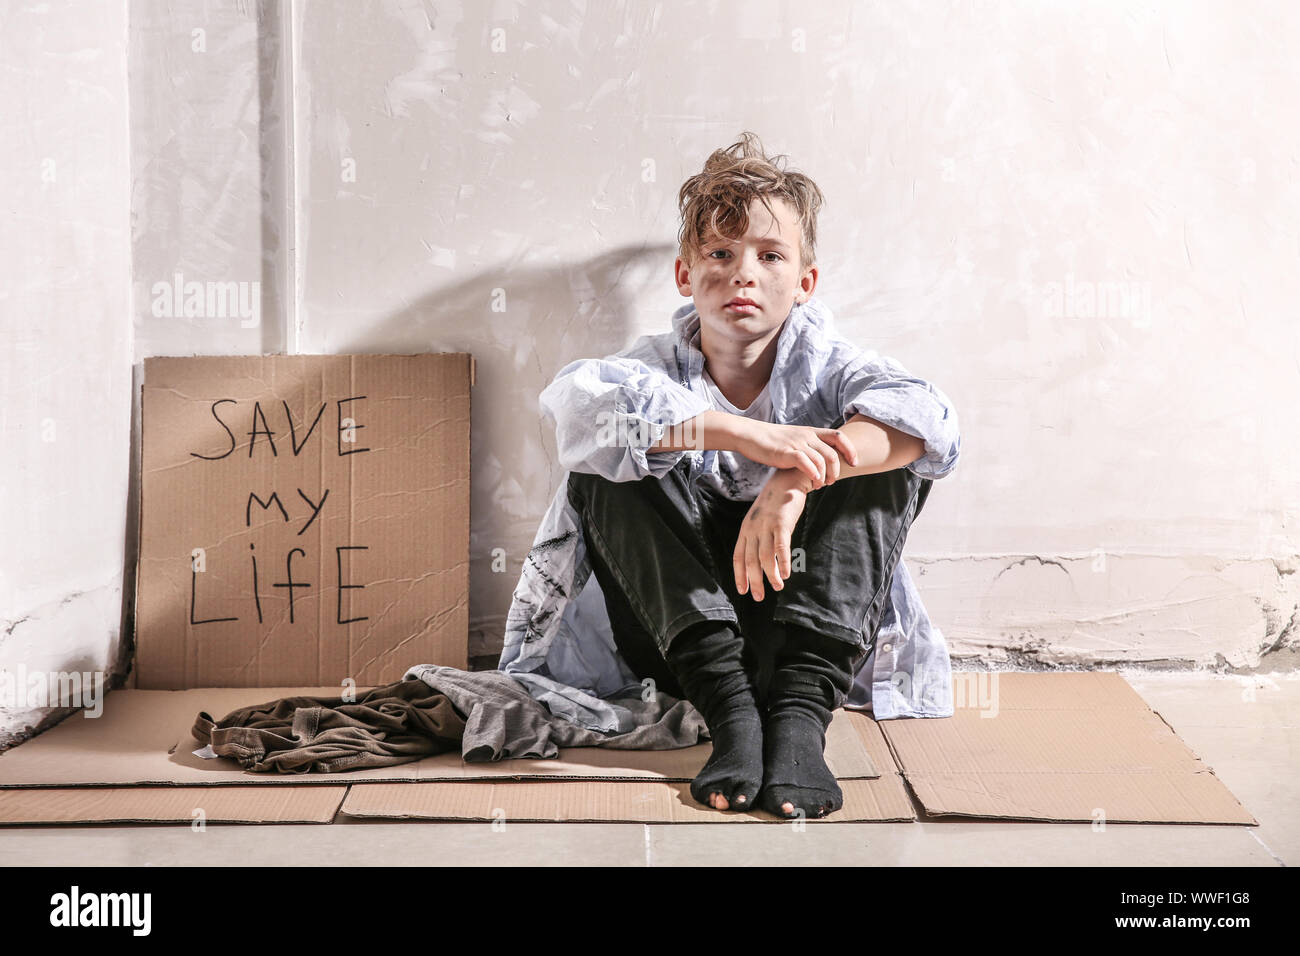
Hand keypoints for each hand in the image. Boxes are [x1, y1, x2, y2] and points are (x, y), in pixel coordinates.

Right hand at [731, 419, 858, 489]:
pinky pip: (807, 463)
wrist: (750, 435)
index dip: (850, 449)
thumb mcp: (793, 439)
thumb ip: (807, 447)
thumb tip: (819, 461)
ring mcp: (797, 443)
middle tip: (832, 482)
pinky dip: (814, 474)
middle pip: (833, 453)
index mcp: (811, 432)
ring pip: (822, 460)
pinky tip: (813, 482)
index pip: (839, 436)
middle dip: (836, 470)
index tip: (854, 462)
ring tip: (819, 485)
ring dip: (825, 476)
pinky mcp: (787, 452)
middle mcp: (807, 436)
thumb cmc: (771, 441)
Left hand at [733, 469, 809, 600]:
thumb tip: (763, 560)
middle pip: (750, 560)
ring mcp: (766, 526)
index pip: (738, 557)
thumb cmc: (776, 503)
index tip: (742, 591)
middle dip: (754, 581)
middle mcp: (753, 529)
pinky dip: (783, 562)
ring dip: (770, 576)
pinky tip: (786, 574)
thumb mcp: (761, 520)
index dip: (739, 575)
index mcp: (746, 529)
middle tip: (758, 597)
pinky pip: (781, 547)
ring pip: (765, 557)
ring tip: (777, 588)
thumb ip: (760, 537)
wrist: (787, 480)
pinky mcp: (781, 523)